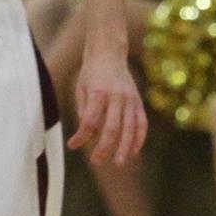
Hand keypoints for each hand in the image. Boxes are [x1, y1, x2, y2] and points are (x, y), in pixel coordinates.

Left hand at [67, 44, 146, 165]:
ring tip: (120, 163)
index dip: (82, 135)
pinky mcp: (138, 101)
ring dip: (125, 147)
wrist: (109, 52)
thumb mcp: (81, 88)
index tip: (73, 145)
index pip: (91, 120)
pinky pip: (141, 123)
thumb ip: (85, 111)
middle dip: (105, 147)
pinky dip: (139, 138)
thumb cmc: (91, 72)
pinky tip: (134, 152)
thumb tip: (86, 134)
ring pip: (130, 127)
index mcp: (99, 93)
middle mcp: (116, 96)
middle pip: (112, 127)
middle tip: (97, 161)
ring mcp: (130, 99)